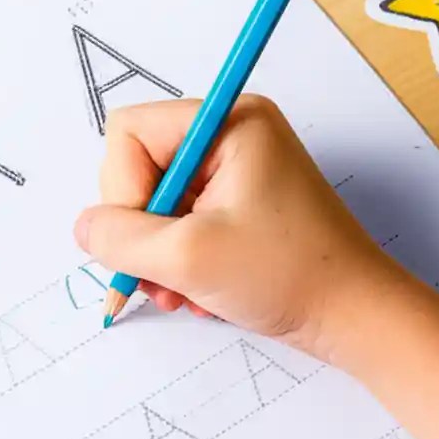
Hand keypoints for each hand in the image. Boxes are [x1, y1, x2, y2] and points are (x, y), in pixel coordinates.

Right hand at [73, 96, 406, 363]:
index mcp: (227, 122)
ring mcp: (235, 170)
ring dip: (157, 254)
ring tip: (182, 291)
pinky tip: (197, 290)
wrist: (354, 316)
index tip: (152, 234)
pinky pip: (178, 222)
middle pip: (136, 168)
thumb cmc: (290, 275)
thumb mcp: (187, 257)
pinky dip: (178, 261)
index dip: (123, 188)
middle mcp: (230, 134)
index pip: (128, 132)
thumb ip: (119, 238)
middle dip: (142, 229)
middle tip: (163, 273)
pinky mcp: (237, 204)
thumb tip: (84, 227)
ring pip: (154, 203)